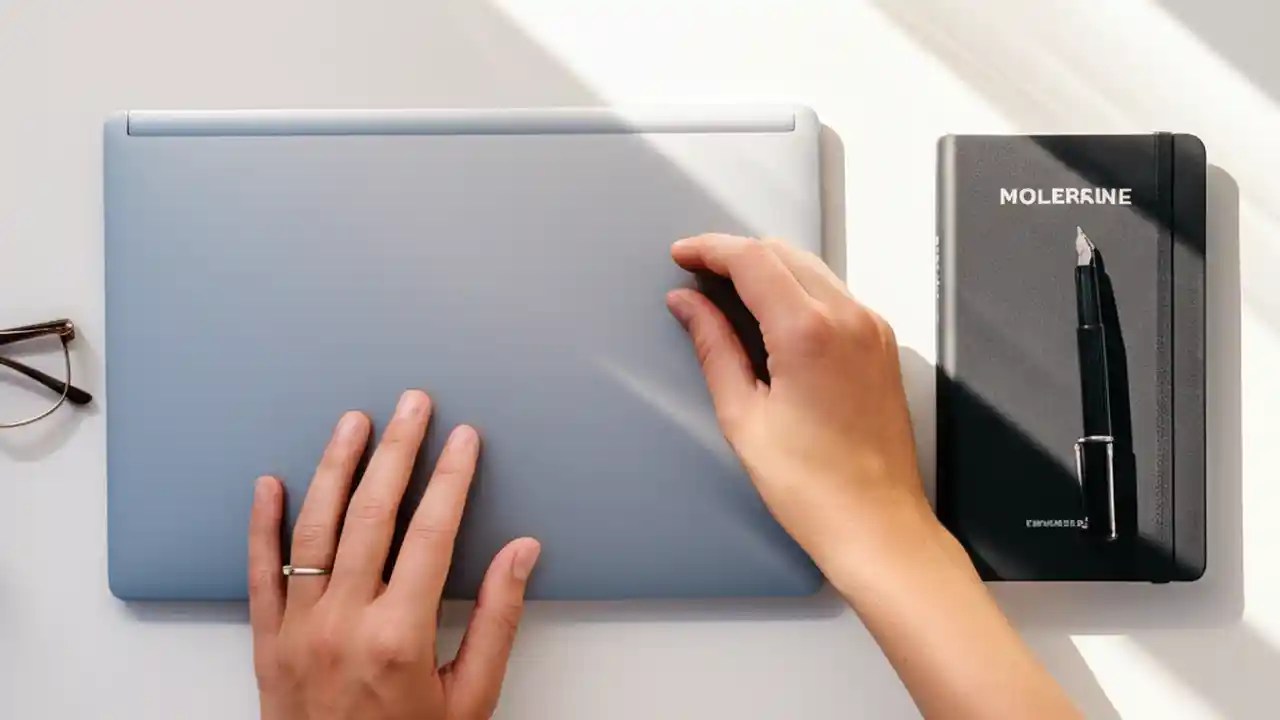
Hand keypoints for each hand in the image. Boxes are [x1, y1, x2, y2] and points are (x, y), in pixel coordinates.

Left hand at [247, 390, 540, 719]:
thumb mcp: (470, 699)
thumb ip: (496, 621)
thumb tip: (522, 554)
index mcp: (400, 636)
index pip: (432, 533)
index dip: (452, 478)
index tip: (464, 439)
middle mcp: (344, 623)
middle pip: (373, 514)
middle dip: (398, 450)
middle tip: (413, 405)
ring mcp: (299, 629)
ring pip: (315, 528)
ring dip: (336, 467)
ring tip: (353, 422)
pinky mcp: (267, 641)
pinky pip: (260, 571)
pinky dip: (263, 523)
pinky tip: (271, 483)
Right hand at [669, 235, 1078, 717]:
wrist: (877, 525)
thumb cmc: (815, 488)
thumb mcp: (744, 416)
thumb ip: (714, 347)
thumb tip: (688, 305)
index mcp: (810, 332)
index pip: (753, 259)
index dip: (710, 249)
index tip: (682, 255)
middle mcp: (849, 319)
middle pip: (783, 253)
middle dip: (735, 254)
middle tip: (695, 273)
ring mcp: (872, 329)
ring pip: (811, 268)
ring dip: (766, 268)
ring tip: (725, 293)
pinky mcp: (881, 345)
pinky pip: (833, 294)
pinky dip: (796, 289)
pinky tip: (768, 314)